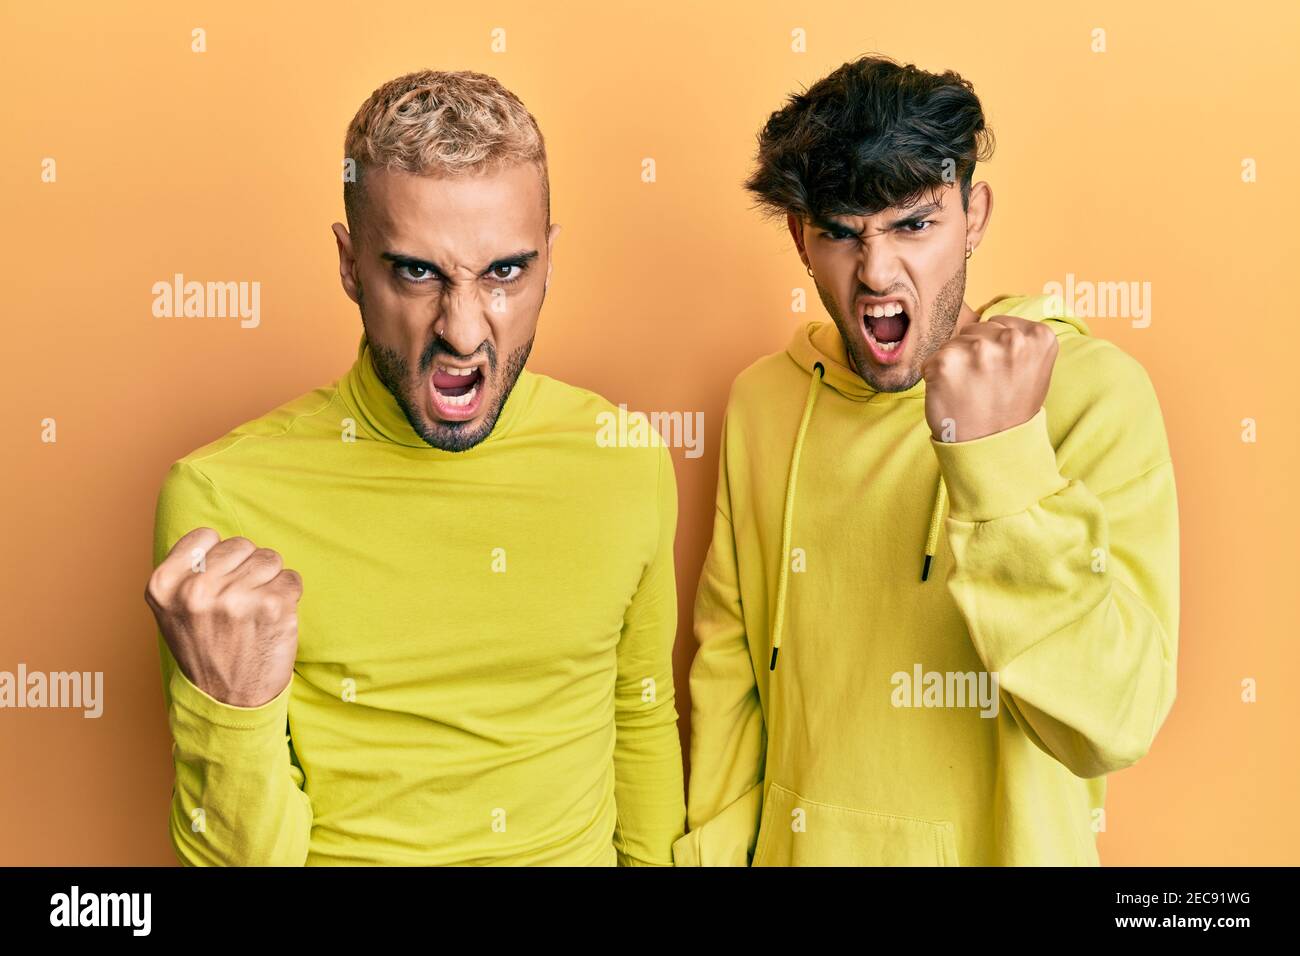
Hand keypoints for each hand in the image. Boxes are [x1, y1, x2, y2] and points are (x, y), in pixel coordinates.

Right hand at [145, 528, 301, 706]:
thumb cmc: (205, 649)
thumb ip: (188, 572)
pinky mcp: (272, 606)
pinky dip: (288, 596)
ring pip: (270, 559)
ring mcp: (236, 597)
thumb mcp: (173, 611)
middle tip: (238, 605)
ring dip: (268, 582)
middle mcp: (196, 589)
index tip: (218, 582)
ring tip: (253, 613)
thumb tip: (216, 538)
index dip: (218, 557)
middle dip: (246, 569)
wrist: (228, 701)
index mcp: (164, 585)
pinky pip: (291, 579)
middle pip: (241, 545)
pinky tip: (270, 620)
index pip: (205, 536)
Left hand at [921, 314, 1058, 441]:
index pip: (999, 323)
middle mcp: (1011, 339)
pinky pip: (932, 359)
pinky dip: (935, 376)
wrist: (991, 449)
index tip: (1001, 373)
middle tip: (983, 385)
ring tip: (969, 391)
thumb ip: (1022, 341)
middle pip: (975, 329)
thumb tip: (997, 321)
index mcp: (1038, 337)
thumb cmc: (1010, 409)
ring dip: (955, 364)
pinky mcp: (946, 363)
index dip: (994, 348)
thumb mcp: (1034, 369)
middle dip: (974, 353)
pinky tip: (952, 395)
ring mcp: (978, 350)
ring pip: (954, 343)